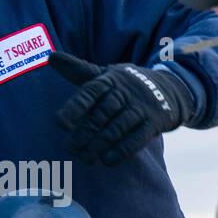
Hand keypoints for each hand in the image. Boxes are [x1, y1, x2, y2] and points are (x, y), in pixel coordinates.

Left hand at [50, 52, 193, 164]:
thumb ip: (77, 70)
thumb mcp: (104, 75)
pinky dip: (122, 150)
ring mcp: (140, 107)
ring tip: (85, 159)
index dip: (74, 107)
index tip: (60, 123)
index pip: (90, 92)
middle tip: (70, 149)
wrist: (168, 88)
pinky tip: (107, 161)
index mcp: (109, 80)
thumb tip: (50, 56)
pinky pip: (138, 138)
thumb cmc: (124, 85)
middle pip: (101, 114)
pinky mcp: (153, 122)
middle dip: (84, 133)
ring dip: (100, 145)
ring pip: (117, 127)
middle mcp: (124, 92)